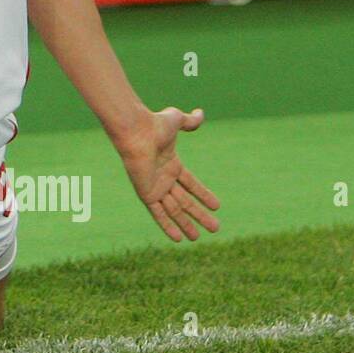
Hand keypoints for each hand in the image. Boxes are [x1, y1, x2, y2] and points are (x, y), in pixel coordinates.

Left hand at [116, 108, 220, 241]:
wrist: (136, 131)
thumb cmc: (154, 124)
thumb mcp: (176, 120)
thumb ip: (190, 121)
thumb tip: (200, 113)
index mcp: (170, 163)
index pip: (190, 184)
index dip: (203, 195)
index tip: (217, 206)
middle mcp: (163, 177)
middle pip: (184, 201)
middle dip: (199, 215)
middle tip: (215, 228)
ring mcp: (155, 186)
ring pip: (174, 210)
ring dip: (186, 224)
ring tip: (198, 238)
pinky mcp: (146, 193)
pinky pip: (158, 214)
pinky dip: (167, 226)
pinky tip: (178, 239)